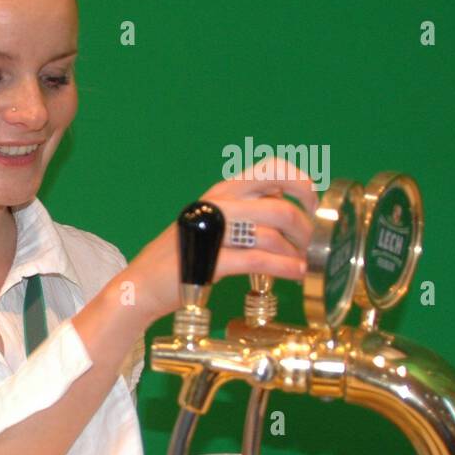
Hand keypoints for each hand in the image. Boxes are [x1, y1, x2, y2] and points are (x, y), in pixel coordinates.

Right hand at [123, 156, 319, 324]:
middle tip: (309, 243)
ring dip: (296, 251)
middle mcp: (218, 205)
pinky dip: (284, 267)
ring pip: (272, 234)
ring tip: (303, 262)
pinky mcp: (210, 261)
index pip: (270, 170)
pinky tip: (295, 272)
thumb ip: (246, 214)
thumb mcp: (214, 224)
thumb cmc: (183, 256)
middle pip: (279, 206)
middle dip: (305, 228)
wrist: (143, 284)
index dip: (300, 183)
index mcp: (221, 192)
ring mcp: (213, 232)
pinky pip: (259, 260)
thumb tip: (291, 215)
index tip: (311, 202)